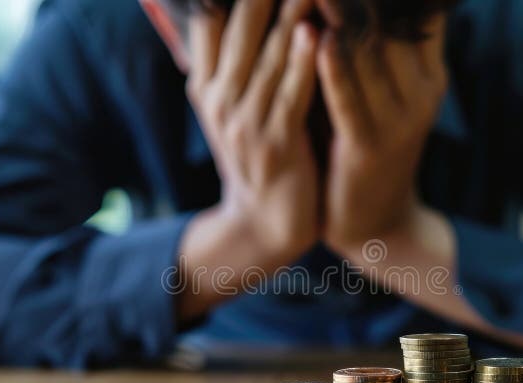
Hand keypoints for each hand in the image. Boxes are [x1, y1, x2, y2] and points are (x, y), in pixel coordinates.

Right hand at [186, 0, 319, 264]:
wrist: (264, 222)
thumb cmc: (258, 154)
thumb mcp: (234, 106)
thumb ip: (234, 61)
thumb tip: (236, 12)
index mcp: (207, 83)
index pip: (211, 18)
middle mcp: (220, 97)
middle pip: (239, 25)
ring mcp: (244, 122)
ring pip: (268, 55)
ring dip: (289, 11)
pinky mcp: (276, 145)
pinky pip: (290, 96)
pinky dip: (302, 64)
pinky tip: (315, 34)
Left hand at [317, 15, 447, 251]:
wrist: (374, 220)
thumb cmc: (363, 145)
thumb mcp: (379, 92)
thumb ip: (373, 46)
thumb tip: (346, 12)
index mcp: (427, 70)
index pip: (413, 9)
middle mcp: (421, 88)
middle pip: (390, 20)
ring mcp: (400, 119)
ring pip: (369, 52)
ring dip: (339, 10)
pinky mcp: (371, 147)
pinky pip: (351, 100)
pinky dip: (335, 68)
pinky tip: (317, 39)